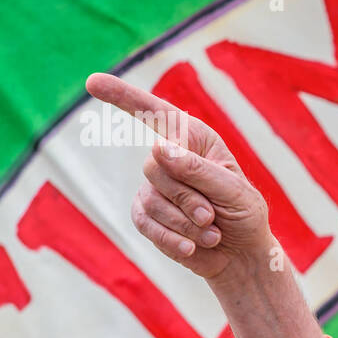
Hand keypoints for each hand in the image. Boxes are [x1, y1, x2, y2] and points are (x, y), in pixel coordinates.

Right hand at [85, 72, 272, 282]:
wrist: (241, 254)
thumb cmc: (244, 215)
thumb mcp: (233, 190)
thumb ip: (198, 169)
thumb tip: (158, 147)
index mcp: (194, 139)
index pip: (154, 112)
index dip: (123, 96)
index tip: (92, 82)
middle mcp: (170, 157)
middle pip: (154, 167)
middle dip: (187, 198)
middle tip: (212, 215)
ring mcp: (155, 187)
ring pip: (151, 199)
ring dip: (186, 222)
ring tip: (211, 232)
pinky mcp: (146, 215)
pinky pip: (145, 223)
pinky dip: (172, 239)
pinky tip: (193, 246)